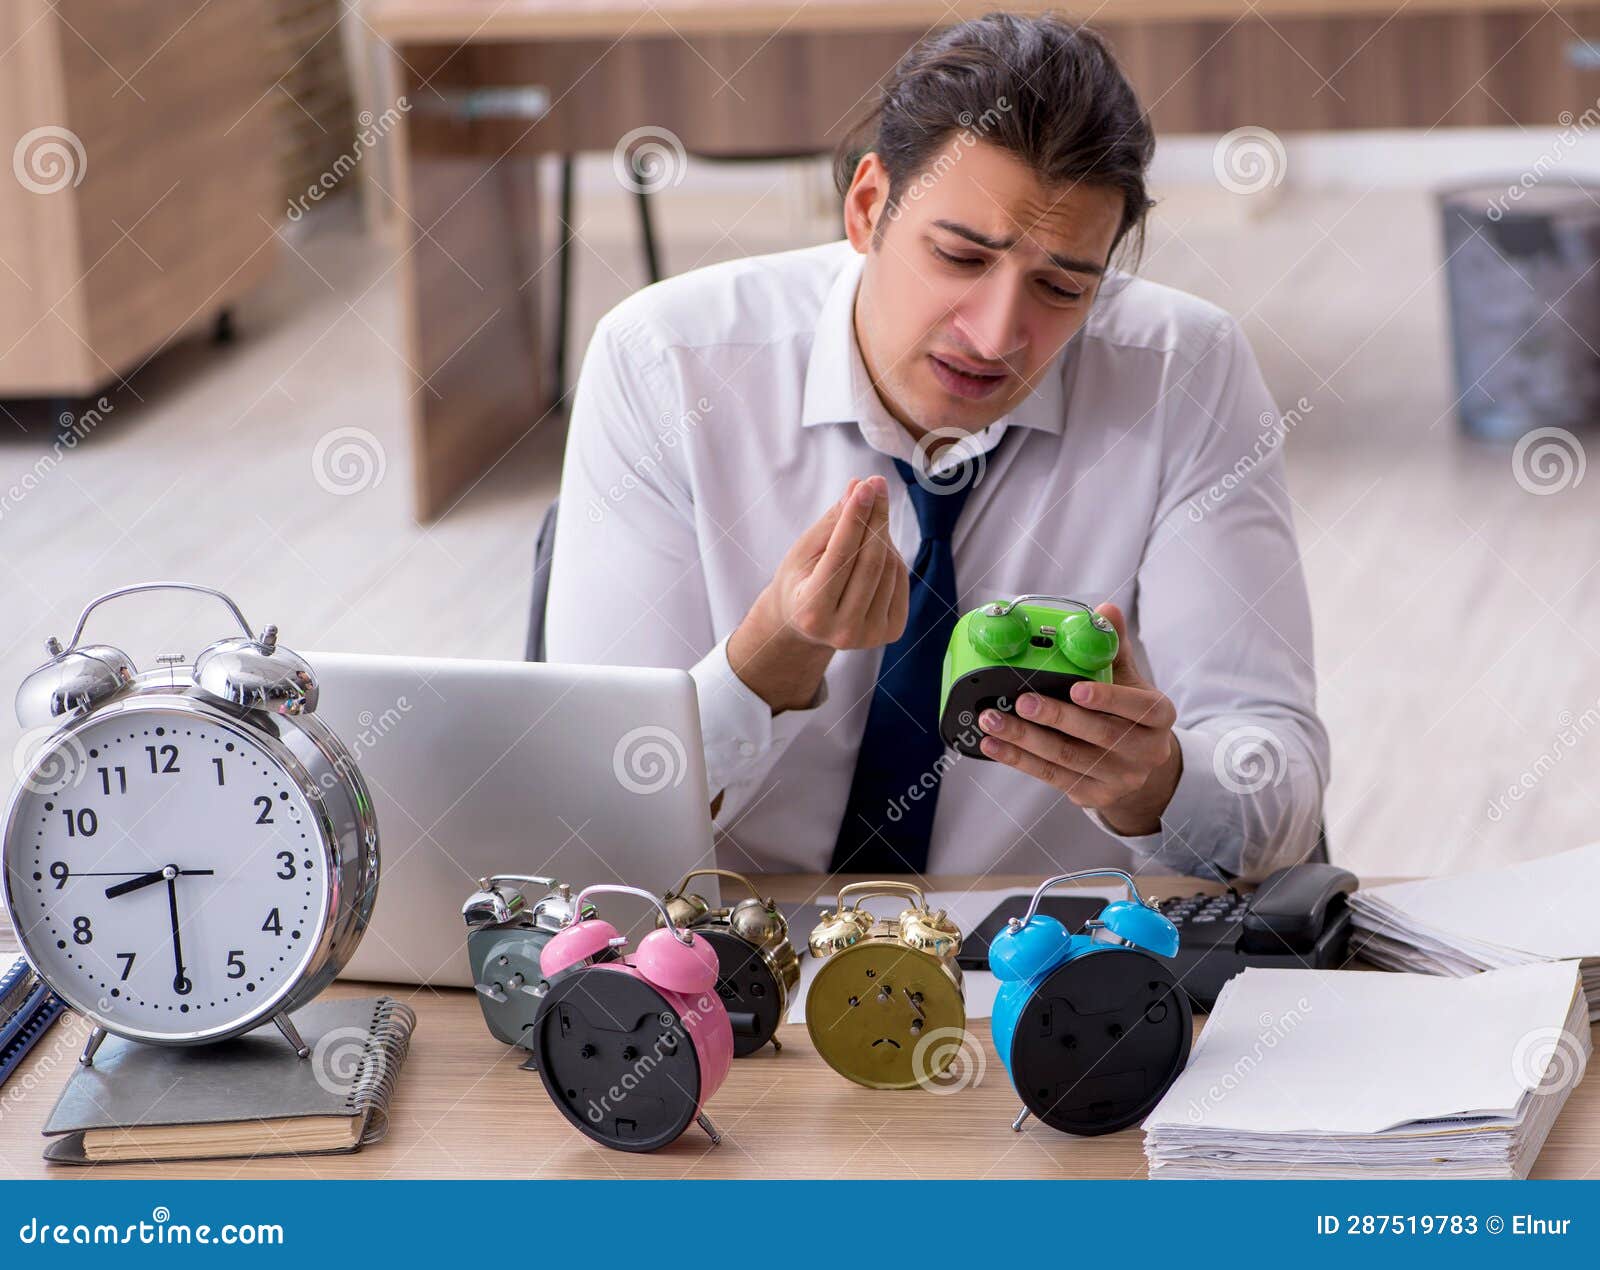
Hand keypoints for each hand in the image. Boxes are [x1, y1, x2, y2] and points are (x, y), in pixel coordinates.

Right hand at [728, 476, 908, 711]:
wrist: (806, 625)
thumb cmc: (800, 581)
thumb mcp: (804, 552)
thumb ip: (832, 523)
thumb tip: (859, 488)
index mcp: (812, 613)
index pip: (840, 557)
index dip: (854, 518)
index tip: (865, 485)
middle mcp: (843, 632)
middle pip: (870, 562)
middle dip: (875, 517)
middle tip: (875, 484)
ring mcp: (870, 636)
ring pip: (888, 568)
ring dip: (881, 534)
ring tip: (867, 519)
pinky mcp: (891, 632)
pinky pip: (899, 579)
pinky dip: (891, 555)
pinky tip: (876, 546)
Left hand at [976, 603, 1182, 834]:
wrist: (1137, 765)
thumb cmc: (1128, 713)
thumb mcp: (1130, 681)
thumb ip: (1113, 648)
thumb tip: (1105, 611)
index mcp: (1158, 717)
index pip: (1139, 708)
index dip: (1108, 699)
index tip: (1076, 688)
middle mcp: (1145, 751)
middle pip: (1097, 734)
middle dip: (1055, 718)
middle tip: (1022, 701)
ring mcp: (1120, 778)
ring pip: (1068, 758)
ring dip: (1025, 739)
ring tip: (993, 720)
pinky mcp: (1093, 794)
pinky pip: (1051, 776)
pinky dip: (1019, 759)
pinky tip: (994, 744)